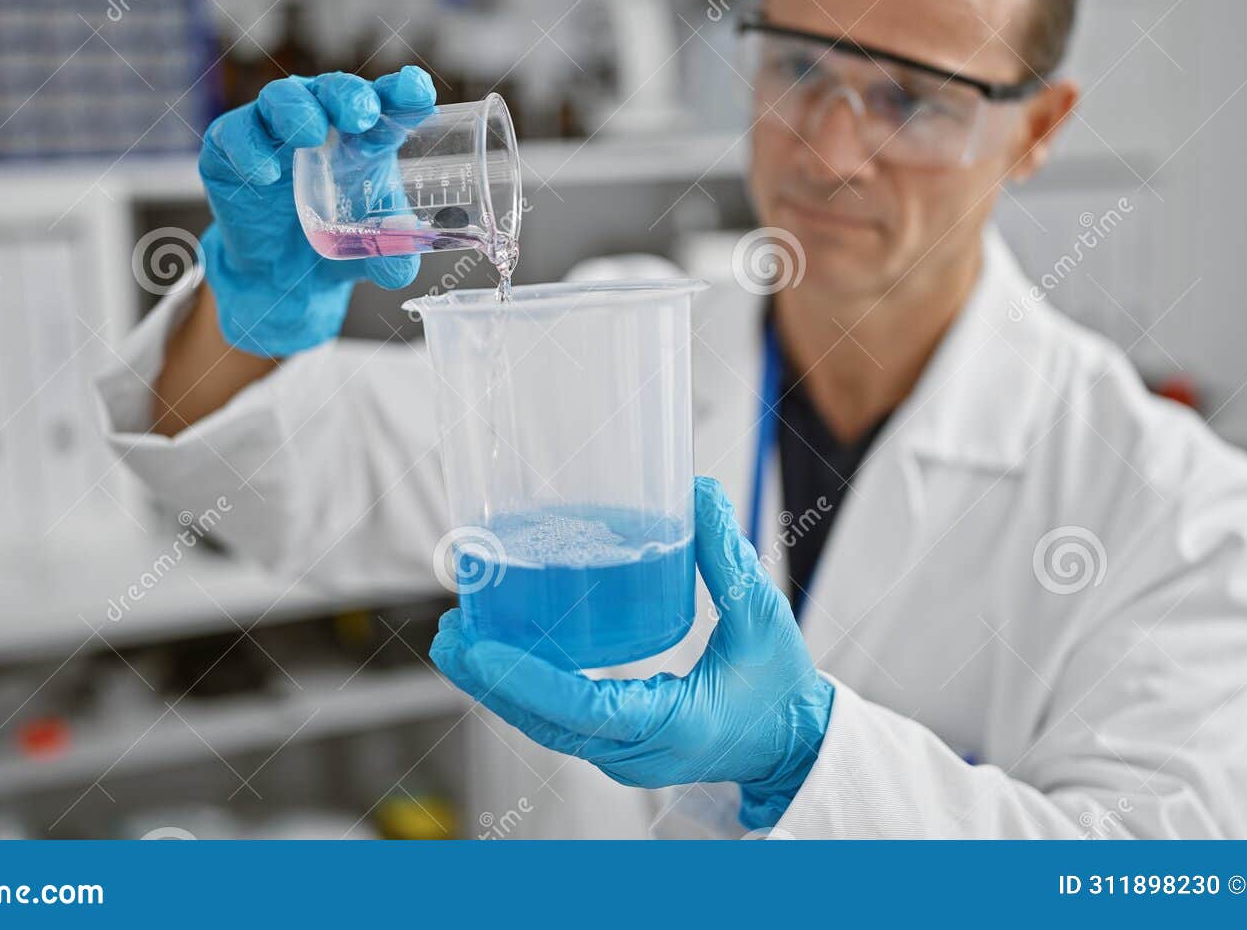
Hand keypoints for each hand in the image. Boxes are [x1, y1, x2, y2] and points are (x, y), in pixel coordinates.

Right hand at [197, 66, 436, 356]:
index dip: (402, 91)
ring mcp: (272, 129)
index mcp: (363, 135)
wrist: (276, 273)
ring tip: (311, 134)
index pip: (387, 101)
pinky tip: (265, 174)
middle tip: (362, 113)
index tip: (417, 91)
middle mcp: (320, 120)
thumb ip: (391, 259)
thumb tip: (403, 266)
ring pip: (281, 98)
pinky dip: (250, 148)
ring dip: (298, 110)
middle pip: (334, 90)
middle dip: (349, 96)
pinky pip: (236, 134)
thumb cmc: (332, 239)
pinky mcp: (230, 147)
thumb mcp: (368, 253)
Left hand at [431, 477, 834, 829]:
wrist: (796, 747)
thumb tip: (697, 492)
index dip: (524, 676)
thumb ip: (728, 559)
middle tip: (449, 633)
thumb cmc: (783, 693)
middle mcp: (636, 751)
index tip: (477, 647)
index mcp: (670, 726)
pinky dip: (525, 689)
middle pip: (544, 719)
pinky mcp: (618, 745)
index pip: (580, 706)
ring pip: (545, 724)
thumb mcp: (763, 621)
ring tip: (458, 640)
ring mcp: (623, 754)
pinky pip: (560, 721)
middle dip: (490, 678)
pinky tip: (500, 655)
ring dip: (498, 684)